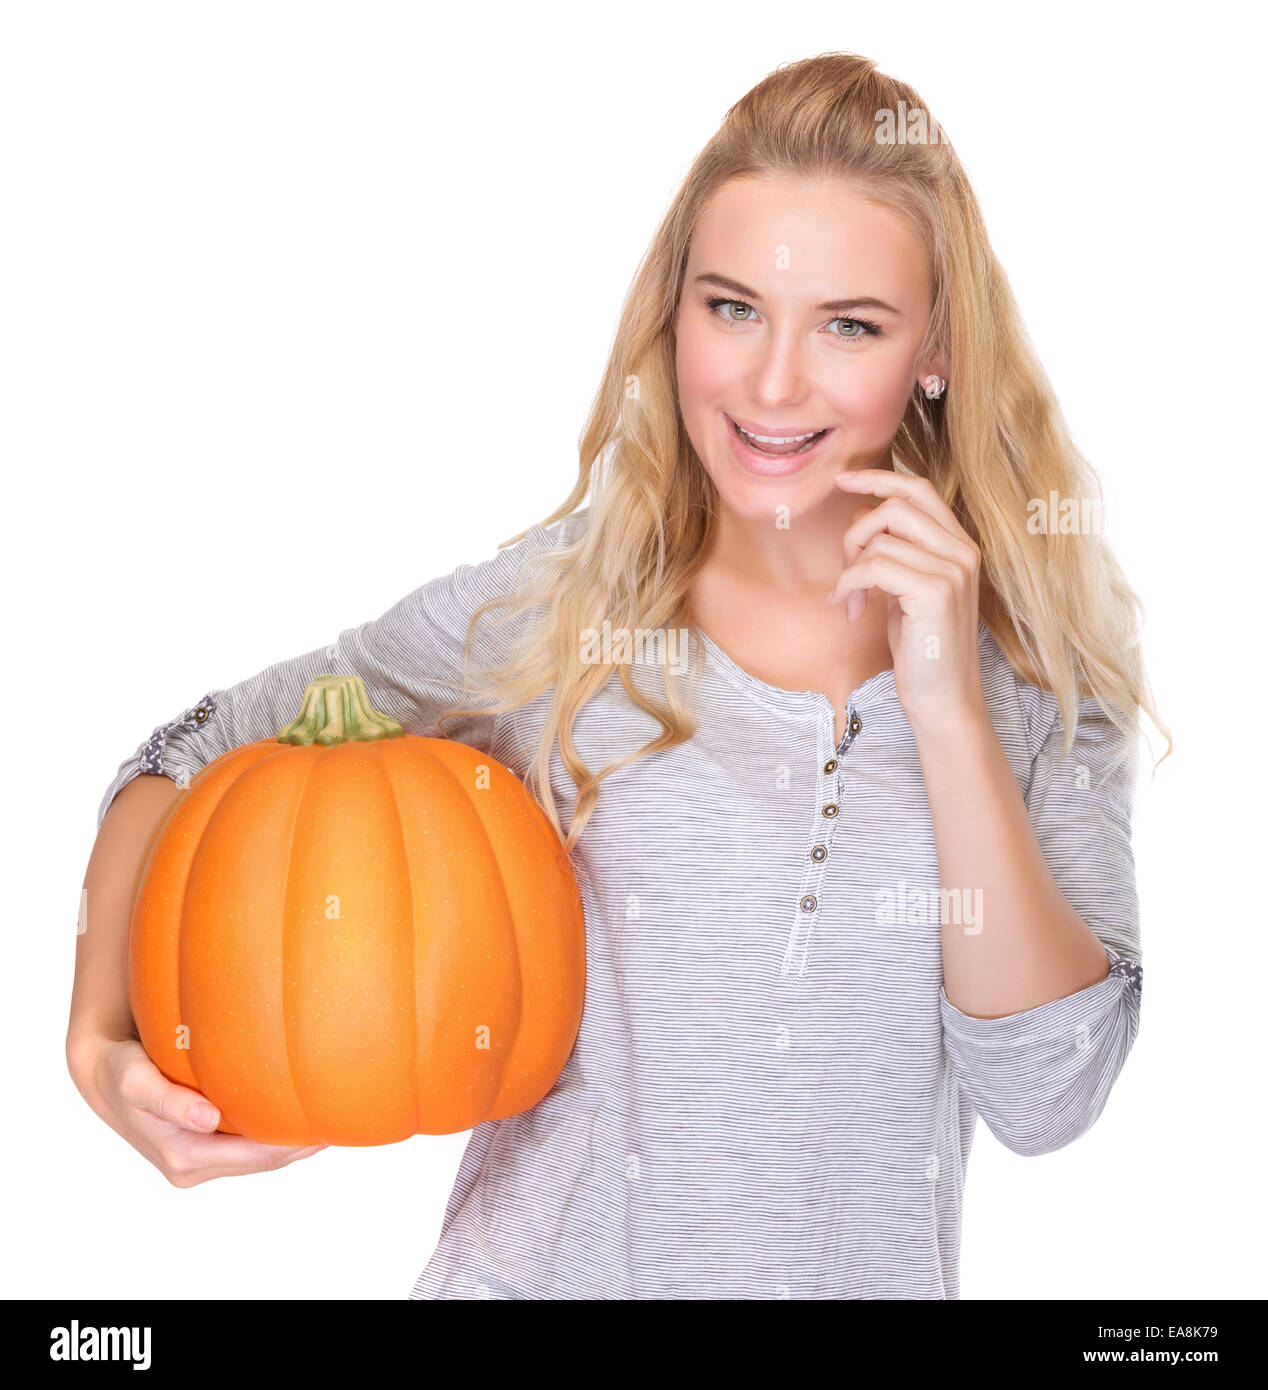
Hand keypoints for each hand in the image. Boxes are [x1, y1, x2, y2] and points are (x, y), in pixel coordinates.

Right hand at [68, 1033, 326, 1187]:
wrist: (105, 1073)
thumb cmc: (122, 1071)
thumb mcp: (137, 1081)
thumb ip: (169, 1101)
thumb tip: (206, 1119)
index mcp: (183, 1158)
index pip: (254, 1158)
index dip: (293, 1146)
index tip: (326, 1128)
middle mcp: (193, 1165)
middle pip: (263, 1161)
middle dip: (300, 1145)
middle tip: (340, 1120)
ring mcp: (200, 1158)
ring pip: (258, 1155)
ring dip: (290, 1141)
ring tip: (328, 1116)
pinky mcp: (204, 1144)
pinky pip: (248, 1144)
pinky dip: (272, 1132)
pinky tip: (295, 1112)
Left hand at [828, 469, 985, 735]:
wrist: (944, 700)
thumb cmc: (922, 649)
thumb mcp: (906, 590)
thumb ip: (894, 551)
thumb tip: (862, 514)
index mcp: (960, 546)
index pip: (919, 490)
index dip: (878, 478)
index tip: (843, 479)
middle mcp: (963, 552)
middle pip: (896, 505)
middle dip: (857, 531)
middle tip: (845, 568)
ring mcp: (952, 570)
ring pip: (880, 538)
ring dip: (850, 567)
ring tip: (848, 600)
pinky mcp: (934, 592)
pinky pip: (872, 566)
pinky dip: (848, 584)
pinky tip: (848, 608)